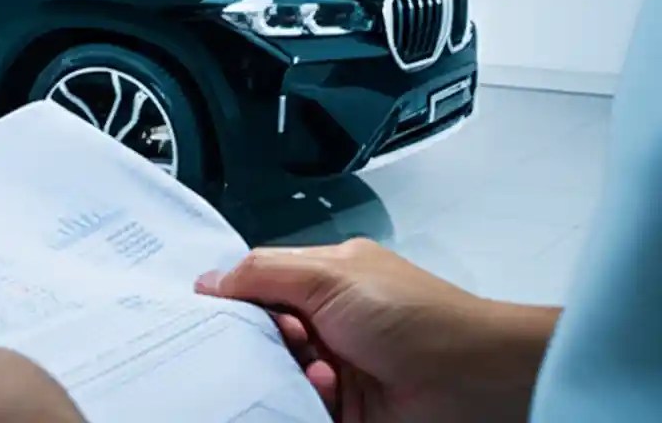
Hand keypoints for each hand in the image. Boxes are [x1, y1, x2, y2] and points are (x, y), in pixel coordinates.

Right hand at [196, 237, 558, 422]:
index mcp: (328, 275)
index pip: (261, 281)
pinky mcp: (344, 409)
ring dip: (286, 371)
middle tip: (273, 339)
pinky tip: (325, 391)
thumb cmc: (415, 317)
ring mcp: (338, 365)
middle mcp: (330, 319)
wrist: (474, 381)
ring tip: (315, 369)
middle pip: (264, 330)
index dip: (235, 295)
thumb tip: (209, 280)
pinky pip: (297, 404)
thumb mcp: (329, 276)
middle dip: (260, 337)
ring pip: (279, 371)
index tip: (206, 309)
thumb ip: (264, 273)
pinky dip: (301, 399)